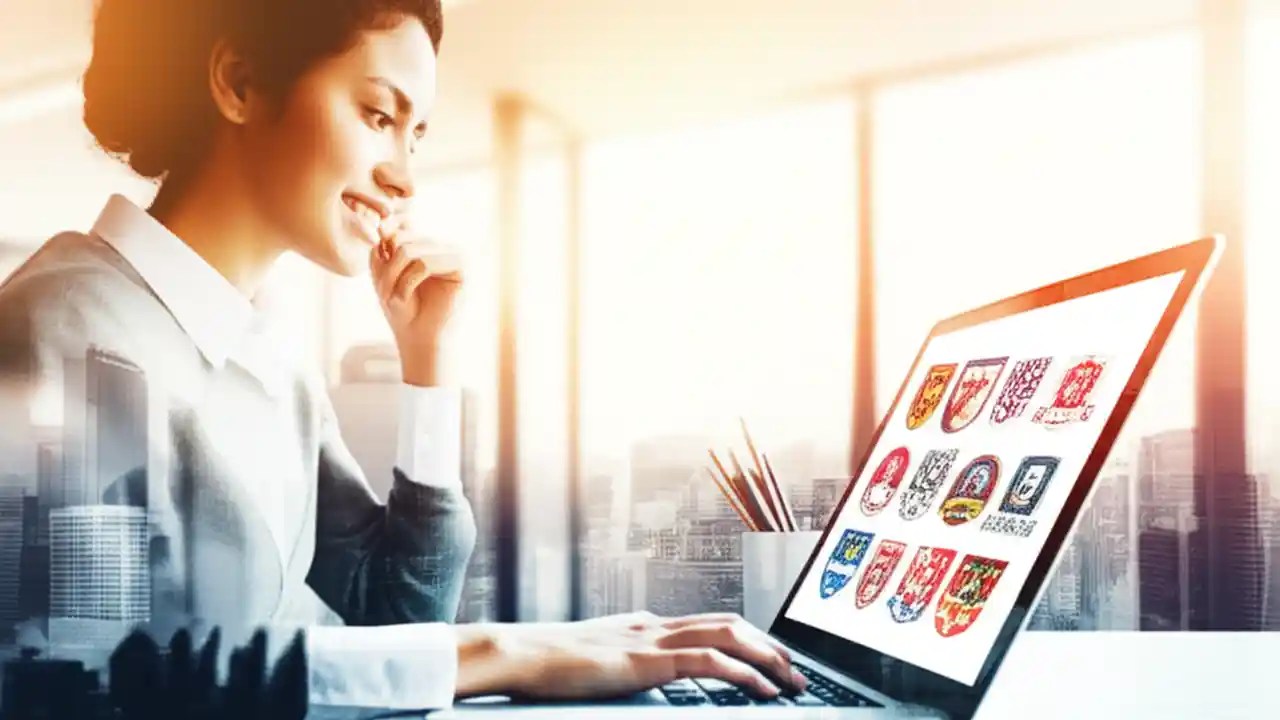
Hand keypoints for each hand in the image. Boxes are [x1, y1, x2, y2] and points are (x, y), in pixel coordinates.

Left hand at [368, 213, 462, 385]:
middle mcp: (442, 245)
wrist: (419, 339)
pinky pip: (425, 264)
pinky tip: (405, 298)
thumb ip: (383, 246)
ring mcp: (454, 254)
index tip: (379, 276)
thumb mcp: (383, 272)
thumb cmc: (403, 309)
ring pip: (411, 251)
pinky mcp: (462, 268)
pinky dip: (407, 283)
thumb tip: (384, 223)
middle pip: (402, 239)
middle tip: (383, 293)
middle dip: (387, 268)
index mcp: (426, 243)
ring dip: (394, 278)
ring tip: (393, 298)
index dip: (383, 251)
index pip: (398, 229)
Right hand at [456, 612, 806, 700]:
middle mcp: (654, 625)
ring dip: (768, 658)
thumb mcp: (595, 660)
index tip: (773, 657)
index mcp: (644, 625)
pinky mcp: (647, 661)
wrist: (521, 653)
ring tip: (792, 680)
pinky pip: (709, 663)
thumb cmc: (547, 663)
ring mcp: (652, 639)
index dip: (749, 638)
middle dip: (769, 645)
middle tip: (797, 670)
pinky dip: (743, 673)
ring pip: (729, 637)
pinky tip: (762, 689)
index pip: (710, 623)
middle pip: (730, 624)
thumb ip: (622, 661)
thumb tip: (638, 671)